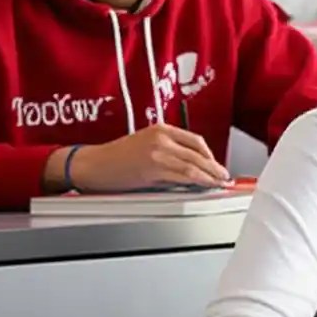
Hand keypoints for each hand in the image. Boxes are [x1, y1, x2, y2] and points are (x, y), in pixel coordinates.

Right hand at [55, 124, 230, 192]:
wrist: (92, 164)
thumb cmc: (115, 158)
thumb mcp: (145, 145)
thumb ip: (167, 151)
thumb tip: (189, 167)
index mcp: (161, 129)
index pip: (195, 140)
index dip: (210, 155)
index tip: (216, 165)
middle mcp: (161, 138)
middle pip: (198, 153)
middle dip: (214, 167)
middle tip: (224, 177)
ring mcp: (157, 152)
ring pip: (193, 165)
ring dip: (209, 176)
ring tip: (218, 183)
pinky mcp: (153, 168)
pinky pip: (181, 176)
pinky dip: (197, 182)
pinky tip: (203, 186)